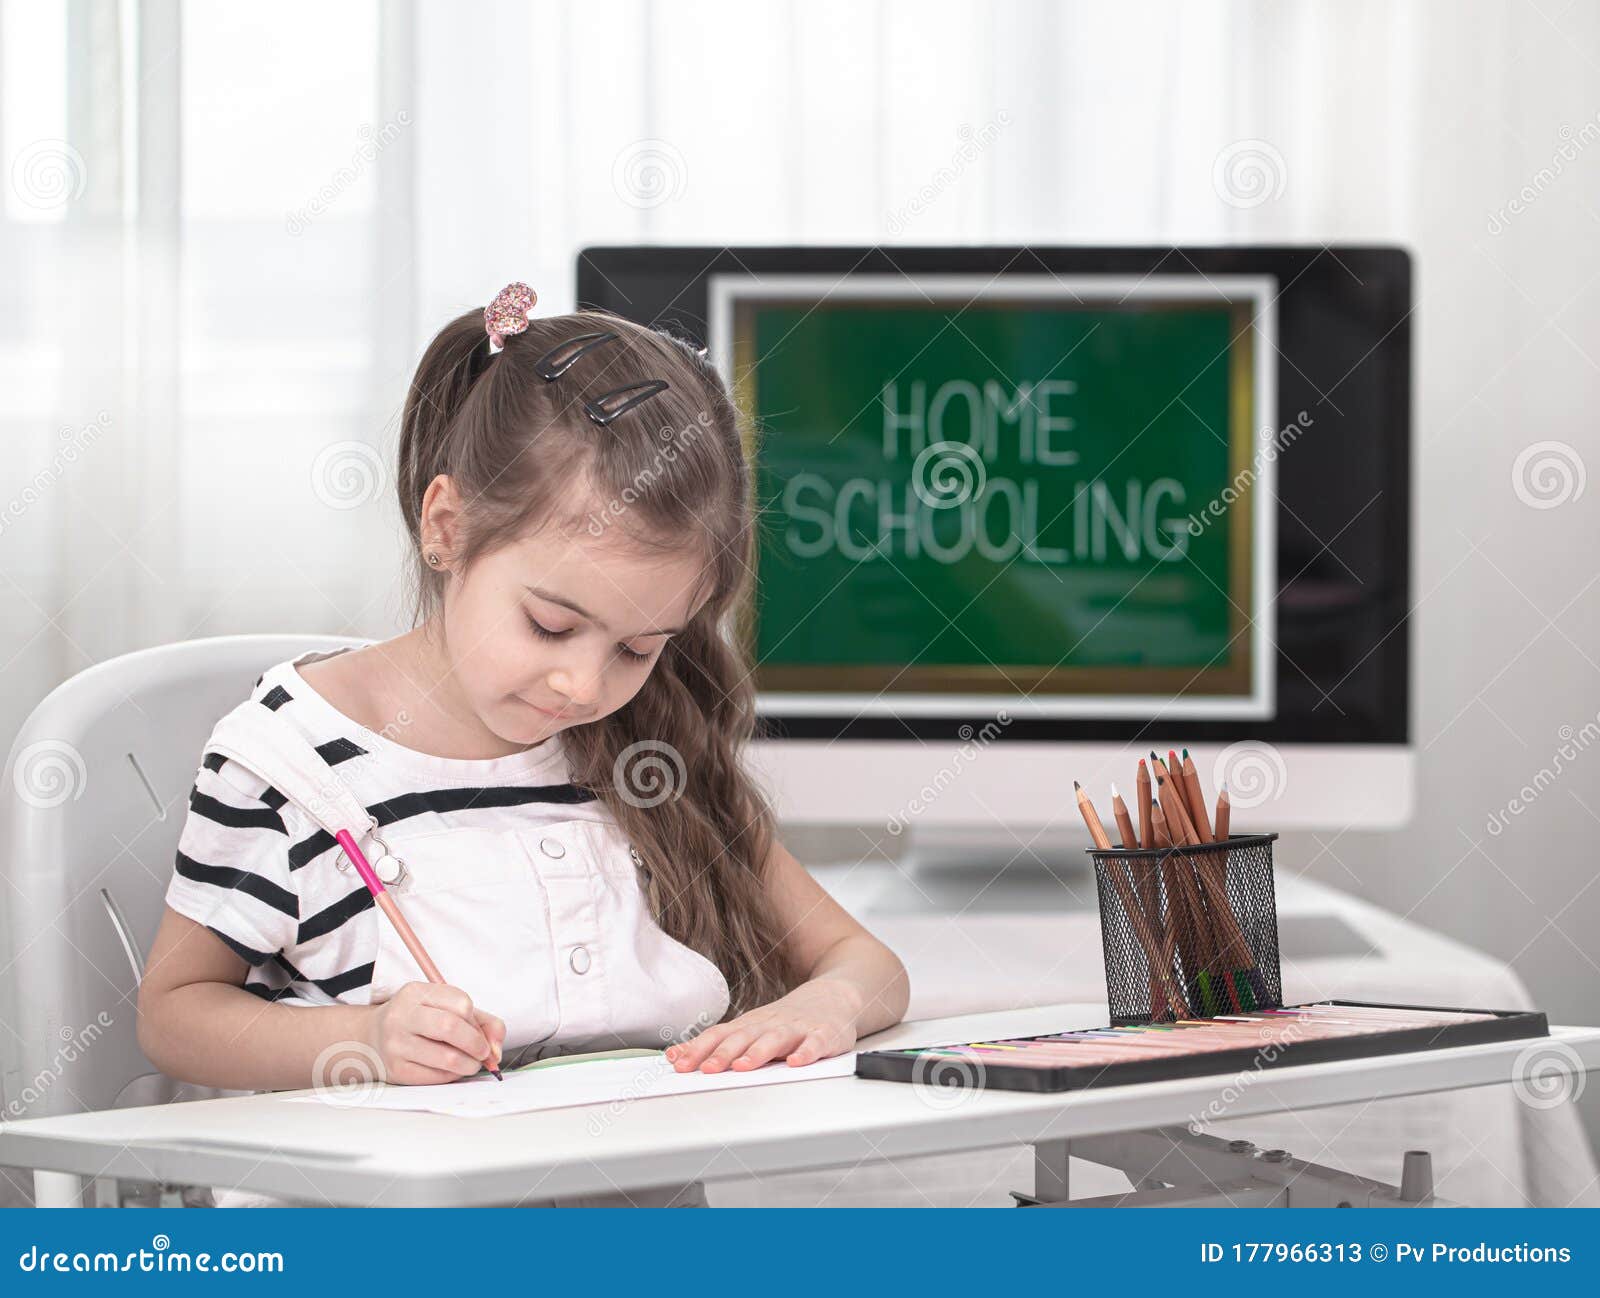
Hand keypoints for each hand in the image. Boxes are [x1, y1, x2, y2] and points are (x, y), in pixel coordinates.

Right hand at [365, 982, 505, 1084]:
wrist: (372, 1038)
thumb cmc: (419, 1021)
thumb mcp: (445, 1007)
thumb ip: (481, 1021)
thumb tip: (496, 1050)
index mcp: (415, 993)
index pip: (460, 1002)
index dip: (476, 1021)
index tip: (479, 1031)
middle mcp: (402, 1016)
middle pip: (451, 1028)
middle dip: (477, 1044)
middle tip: (484, 1053)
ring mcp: (396, 1044)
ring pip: (446, 1058)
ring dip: (469, 1065)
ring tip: (471, 1064)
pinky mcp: (396, 1070)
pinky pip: (436, 1077)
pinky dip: (453, 1076)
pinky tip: (452, 1070)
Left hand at [665, 979, 861, 1072]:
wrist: (834, 996)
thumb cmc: (786, 1019)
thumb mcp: (751, 1028)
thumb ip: (717, 1044)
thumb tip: (675, 1056)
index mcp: (751, 1025)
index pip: (720, 1035)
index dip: (700, 1049)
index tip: (680, 1064)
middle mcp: (770, 1025)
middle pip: (744, 1037)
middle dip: (724, 1053)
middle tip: (708, 1069)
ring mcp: (798, 1028)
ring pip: (776, 1039)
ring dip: (759, 1052)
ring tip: (744, 1066)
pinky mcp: (824, 1035)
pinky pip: (815, 1044)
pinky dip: (806, 1053)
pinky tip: (796, 1062)